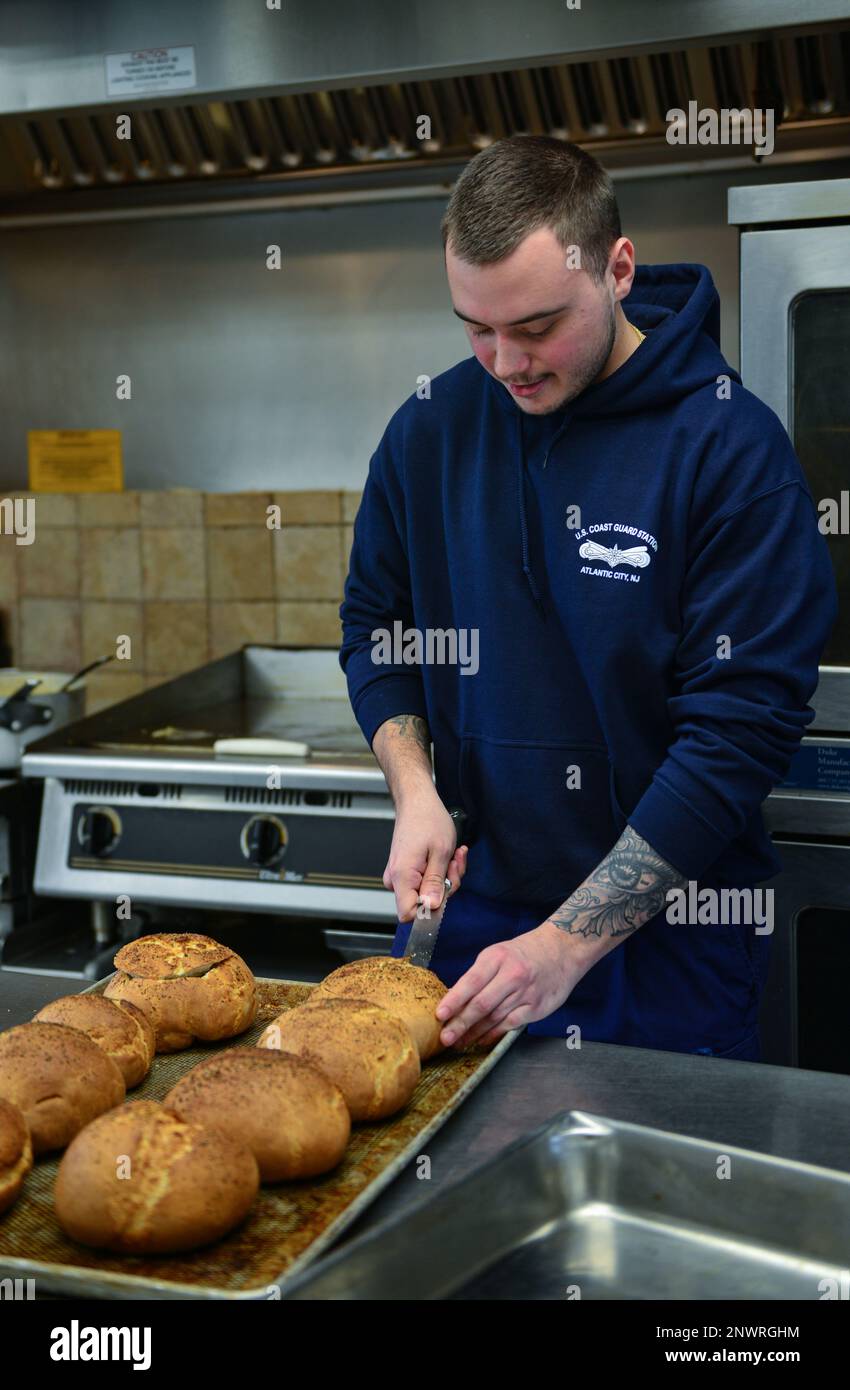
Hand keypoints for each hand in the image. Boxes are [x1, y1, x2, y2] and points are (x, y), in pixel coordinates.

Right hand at [384, 789, 467, 922]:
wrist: (417, 801)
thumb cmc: (428, 820)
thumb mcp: (440, 852)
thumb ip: (435, 883)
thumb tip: (431, 907)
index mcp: (401, 876)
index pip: (408, 915)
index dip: (430, 911)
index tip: (445, 893)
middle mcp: (395, 879)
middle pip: (422, 904)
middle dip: (445, 888)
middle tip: (453, 864)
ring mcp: (399, 876)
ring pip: (427, 892)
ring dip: (446, 877)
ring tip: (452, 855)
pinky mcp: (406, 871)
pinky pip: (426, 882)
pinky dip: (440, 872)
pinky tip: (446, 856)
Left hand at [435, 921, 580, 1048]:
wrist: (561, 950)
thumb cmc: (524, 953)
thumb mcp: (498, 954)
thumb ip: (478, 976)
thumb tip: (454, 998)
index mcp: (497, 958)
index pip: (472, 981)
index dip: (454, 1000)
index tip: (440, 1014)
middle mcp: (512, 975)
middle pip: (482, 1004)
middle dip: (461, 1023)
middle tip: (445, 1037)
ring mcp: (526, 992)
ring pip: (495, 1017)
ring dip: (474, 1032)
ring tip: (459, 1042)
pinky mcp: (536, 1007)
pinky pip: (510, 1024)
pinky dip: (494, 1034)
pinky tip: (482, 1040)